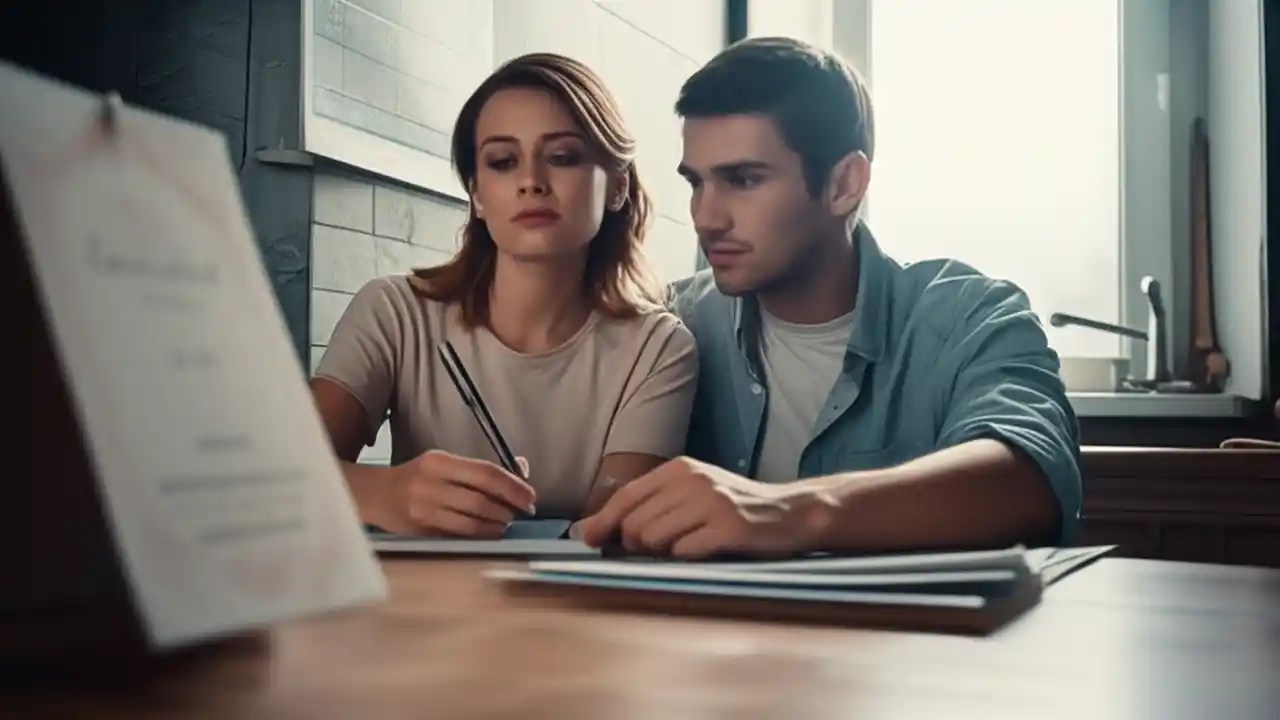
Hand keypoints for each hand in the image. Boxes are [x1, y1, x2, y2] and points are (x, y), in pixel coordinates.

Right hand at [373, 450, 535, 537]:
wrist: (375, 494)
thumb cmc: (417, 477)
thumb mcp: (444, 463)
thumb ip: (479, 469)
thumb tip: (522, 470)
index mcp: (438, 462)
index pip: (485, 473)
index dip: (513, 486)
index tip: (530, 496)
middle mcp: (430, 484)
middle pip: (481, 500)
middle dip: (508, 509)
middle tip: (521, 512)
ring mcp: (423, 510)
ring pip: (471, 522)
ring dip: (496, 525)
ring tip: (505, 522)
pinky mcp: (421, 531)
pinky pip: (459, 535)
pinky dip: (480, 535)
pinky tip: (489, 532)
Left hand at [575, 457, 831, 558]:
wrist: (789, 513)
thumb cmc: (730, 507)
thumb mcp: (688, 495)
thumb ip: (641, 508)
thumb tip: (584, 530)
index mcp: (680, 468)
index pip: (626, 496)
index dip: (603, 521)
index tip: (587, 540)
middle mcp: (693, 480)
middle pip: (636, 523)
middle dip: (638, 543)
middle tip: (663, 545)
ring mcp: (712, 502)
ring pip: (655, 539)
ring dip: (664, 552)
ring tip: (688, 543)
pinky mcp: (729, 528)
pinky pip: (684, 552)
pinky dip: (687, 557)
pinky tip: (705, 549)